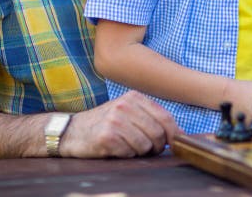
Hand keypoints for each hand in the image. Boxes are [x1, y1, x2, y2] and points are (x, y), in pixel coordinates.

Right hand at [60, 90, 179, 157]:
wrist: (71, 131)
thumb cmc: (105, 122)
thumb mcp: (127, 111)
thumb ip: (151, 117)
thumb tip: (179, 133)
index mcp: (134, 97)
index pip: (165, 117)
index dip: (174, 133)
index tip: (175, 142)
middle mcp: (125, 106)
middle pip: (158, 133)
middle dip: (157, 146)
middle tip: (148, 149)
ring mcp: (115, 120)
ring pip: (145, 145)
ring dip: (140, 151)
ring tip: (128, 146)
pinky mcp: (106, 136)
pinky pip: (129, 152)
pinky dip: (126, 154)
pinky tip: (116, 148)